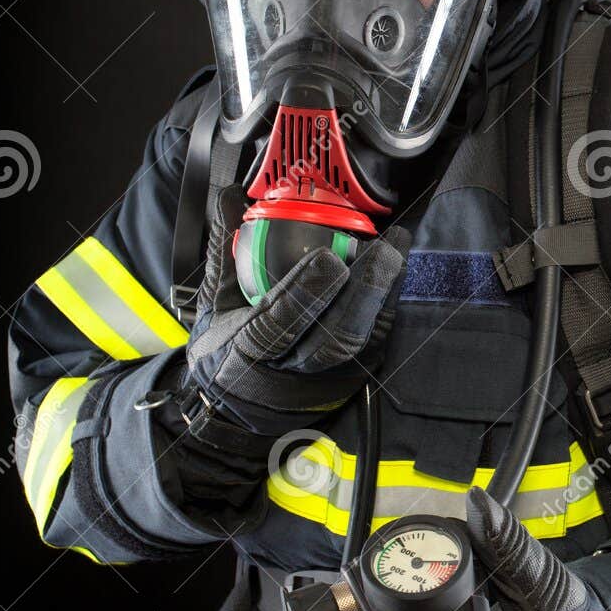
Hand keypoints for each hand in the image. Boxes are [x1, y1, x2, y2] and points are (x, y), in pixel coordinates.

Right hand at [183, 185, 408, 438]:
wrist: (236, 414)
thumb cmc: (224, 350)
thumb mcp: (213, 305)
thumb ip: (225, 251)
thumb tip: (228, 196)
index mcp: (244, 354)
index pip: (277, 325)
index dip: (305, 293)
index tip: (328, 257)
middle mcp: (287, 375)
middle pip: (333, 338)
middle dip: (363, 294)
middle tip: (384, 250)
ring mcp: (322, 383)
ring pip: (359, 343)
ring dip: (381, 296)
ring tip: (396, 251)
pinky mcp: (348, 382)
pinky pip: (373, 344)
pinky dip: (386, 307)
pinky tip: (398, 273)